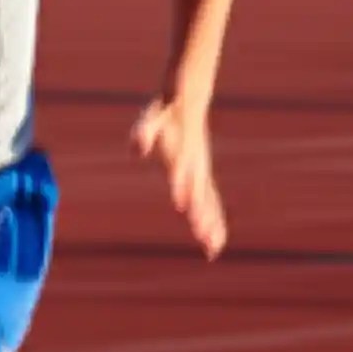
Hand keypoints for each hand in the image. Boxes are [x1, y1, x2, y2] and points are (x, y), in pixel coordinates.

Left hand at [130, 99, 227, 260]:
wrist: (187, 101)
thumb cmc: (164, 112)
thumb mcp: (150, 118)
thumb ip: (144, 133)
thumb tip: (136, 148)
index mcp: (183, 152)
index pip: (183, 173)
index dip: (182, 188)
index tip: (182, 207)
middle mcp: (196, 166)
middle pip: (200, 193)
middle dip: (201, 215)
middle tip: (202, 237)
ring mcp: (202, 172)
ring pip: (210, 203)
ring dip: (212, 226)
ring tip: (212, 250)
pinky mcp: (203, 177)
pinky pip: (212, 203)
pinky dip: (215, 222)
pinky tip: (216, 243)